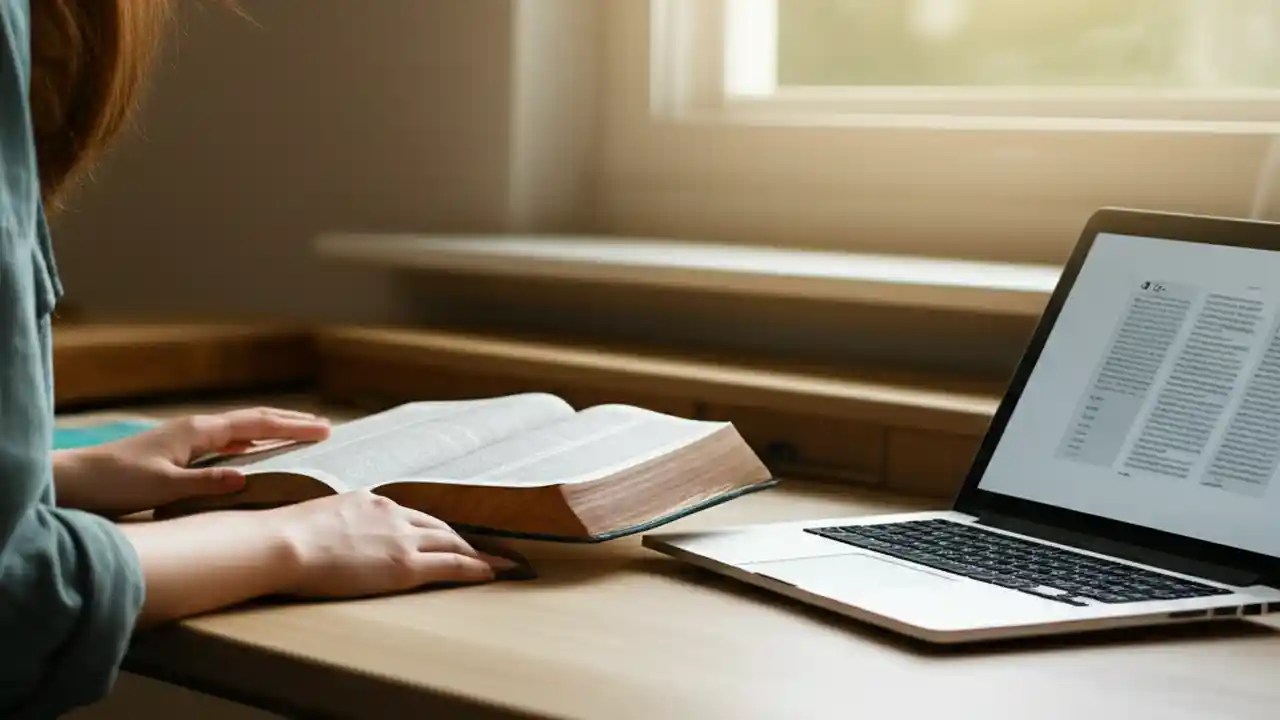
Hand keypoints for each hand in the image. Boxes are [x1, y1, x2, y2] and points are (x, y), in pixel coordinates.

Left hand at [54, 407, 330, 516]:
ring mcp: (188, 437)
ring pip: (242, 429)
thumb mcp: (163, 487)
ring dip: (273, 430)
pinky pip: (228, 442)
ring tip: (299, 434)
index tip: (326, 429)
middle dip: (291, 421)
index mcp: (199, 431)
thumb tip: (246, 478)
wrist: (76, 480)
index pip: (258, 423)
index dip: (294, 426)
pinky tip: (257, 450)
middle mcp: (197, 428)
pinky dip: (252, 442)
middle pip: (254, 420)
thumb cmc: (115, 483)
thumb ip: (206, 482)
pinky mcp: (180, 450)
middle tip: (325, 426)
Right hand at [269, 491, 514, 596]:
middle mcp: (393, 514)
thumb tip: (335, 536)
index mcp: (371, 502)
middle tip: (483, 550)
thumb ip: (339, 524)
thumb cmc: (286, 536)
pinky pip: (452, 565)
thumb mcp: (320, 518)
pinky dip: (475, 567)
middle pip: (439, 528)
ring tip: (498, 563)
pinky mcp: (405, 565)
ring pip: (452, 544)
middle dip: (462, 540)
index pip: (412, 518)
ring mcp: (402, 538)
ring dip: (476, 554)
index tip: (445, 538)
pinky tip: (490, 572)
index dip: (433, 531)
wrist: (284, 543)